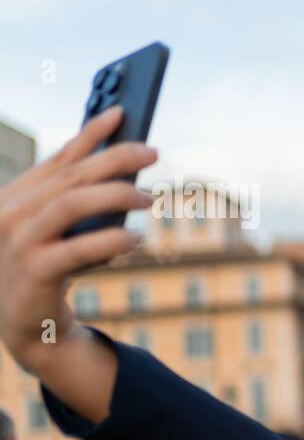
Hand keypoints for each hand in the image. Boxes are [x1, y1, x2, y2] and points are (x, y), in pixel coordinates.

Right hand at [0, 106, 154, 375]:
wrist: (31, 326)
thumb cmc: (52, 271)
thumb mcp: (64, 230)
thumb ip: (80, 200)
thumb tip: (124, 168)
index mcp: (16, 197)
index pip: (58, 158)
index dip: (90, 135)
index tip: (121, 113)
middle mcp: (9, 213)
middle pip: (69, 176)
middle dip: (113, 159)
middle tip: (152, 152)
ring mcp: (17, 242)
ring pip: (69, 203)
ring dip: (114, 194)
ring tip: (149, 198)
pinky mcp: (33, 272)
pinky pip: (75, 250)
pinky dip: (109, 241)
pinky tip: (135, 240)